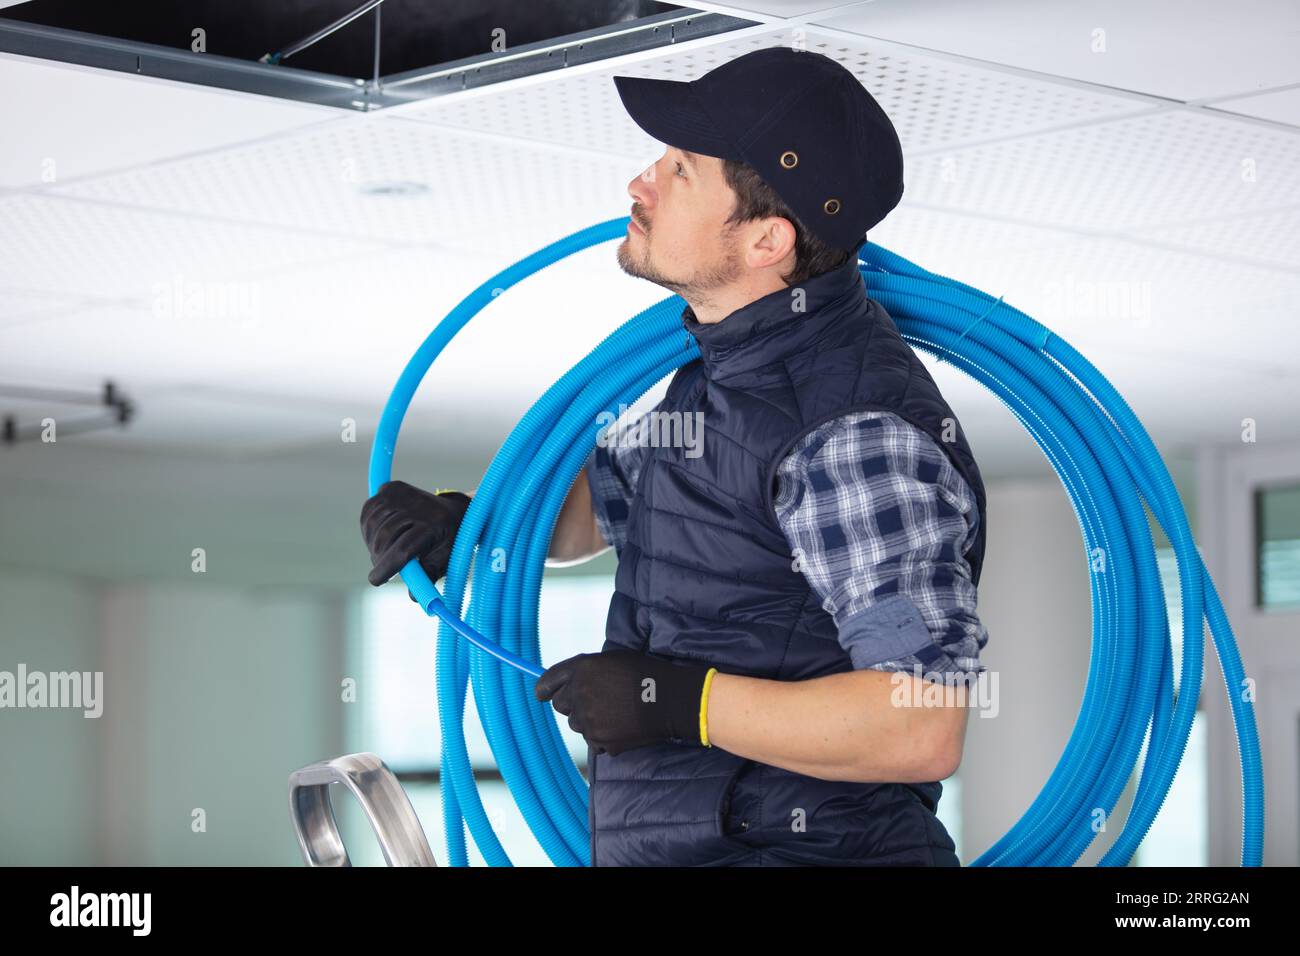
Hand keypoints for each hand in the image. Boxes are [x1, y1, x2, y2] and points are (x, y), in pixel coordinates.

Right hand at [360, 480, 471, 589]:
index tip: (376, 581)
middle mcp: (418, 506)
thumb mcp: (444, 560)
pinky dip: (370, 528)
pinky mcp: (391, 488)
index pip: (403, 550)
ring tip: (386, 551)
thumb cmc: (448, 540)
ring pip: (374, 527)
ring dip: (374, 544)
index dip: (386, 568)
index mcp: (434, 525)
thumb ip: (427, 577)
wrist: (452, 510)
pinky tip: (381, 535)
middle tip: (383, 570)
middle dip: (379, 558)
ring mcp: (403, 494)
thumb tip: (413, 598)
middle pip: (385, 539)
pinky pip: (369, 513)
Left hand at [534, 649, 714, 755]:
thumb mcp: (614, 659)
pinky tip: (622, 726)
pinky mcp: (599, 739)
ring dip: (589, 720)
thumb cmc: (646, 674)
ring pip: (577, 724)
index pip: (547, 681)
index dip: (543, 689)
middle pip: (560, 706)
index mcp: (581, 668)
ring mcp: (588, 719)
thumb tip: (571, 680)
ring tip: (615, 713)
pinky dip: (604, 736)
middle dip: (573, 704)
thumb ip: (588, 669)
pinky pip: (593, 740)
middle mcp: (579, 693)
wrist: (670, 699)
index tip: (541, 695)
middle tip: (597, 701)